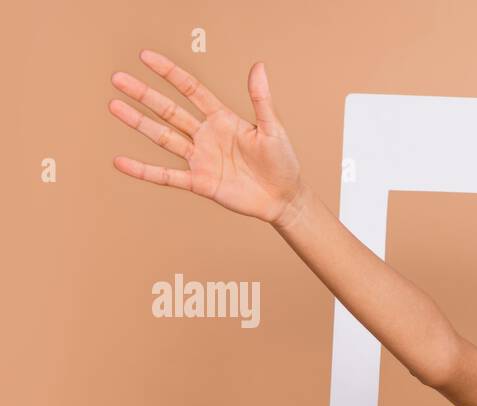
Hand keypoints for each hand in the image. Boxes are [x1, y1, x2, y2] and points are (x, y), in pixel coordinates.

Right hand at [108, 49, 303, 224]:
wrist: (284, 198)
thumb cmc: (283, 162)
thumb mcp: (273, 128)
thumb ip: (261, 99)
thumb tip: (258, 66)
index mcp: (223, 119)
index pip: (191, 90)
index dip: (170, 73)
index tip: (146, 57)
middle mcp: (206, 135)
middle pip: (169, 111)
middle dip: (144, 95)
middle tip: (118, 78)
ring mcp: (201, 159)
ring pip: (163, 137)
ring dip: (138, 123)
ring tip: (114, 106)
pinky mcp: (200, 182)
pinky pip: (167, 176)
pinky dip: (144, 170)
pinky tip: (122, 162)